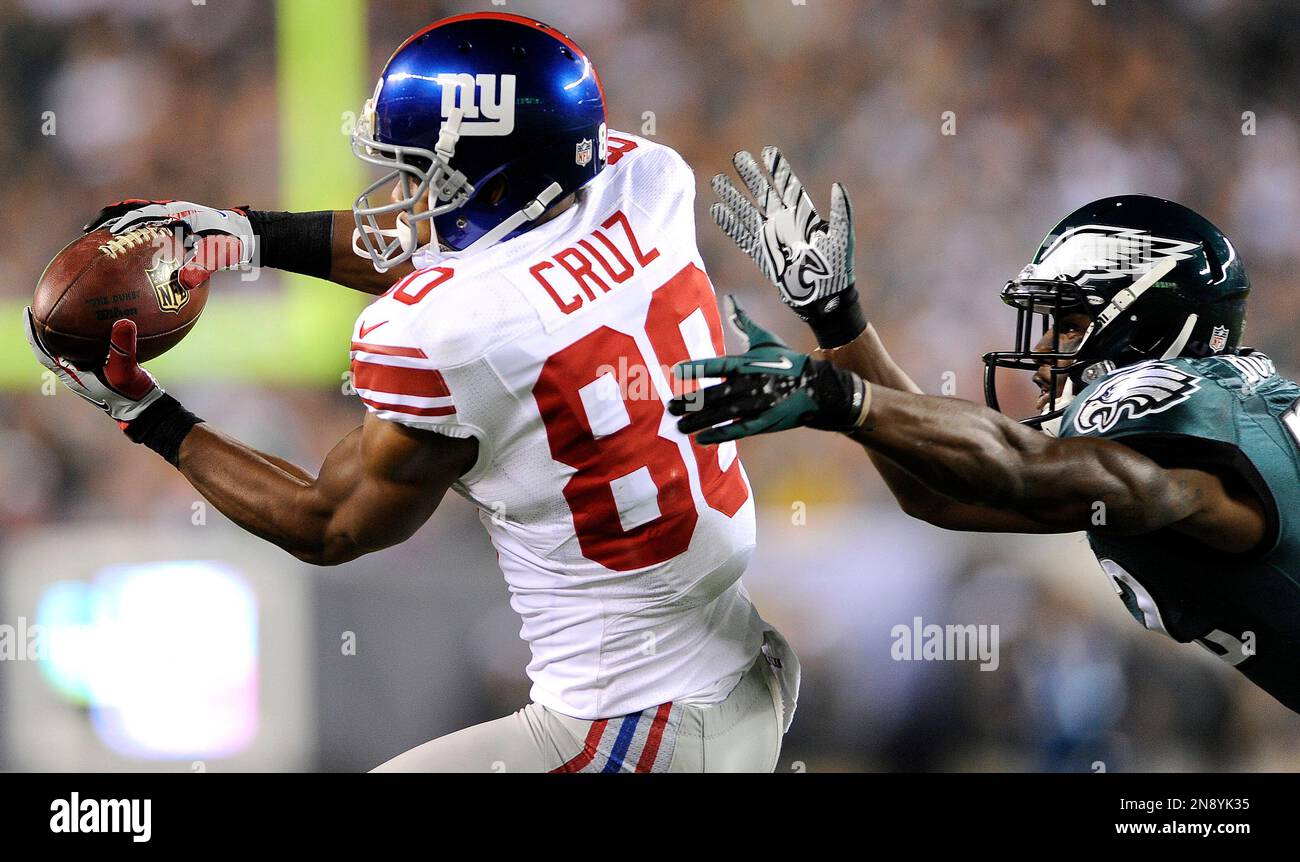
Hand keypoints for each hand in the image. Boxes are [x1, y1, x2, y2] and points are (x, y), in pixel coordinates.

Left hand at [24, 308, 163, 425]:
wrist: (142, 408)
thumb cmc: (129, 394)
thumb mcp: (126, 371)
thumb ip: (123, 348)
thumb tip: (124, 321)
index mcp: (71, 374)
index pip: (43, 351)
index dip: (33, 332)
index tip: (29, 312)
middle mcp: (75, 371)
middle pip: (52, 347)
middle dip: (46, 327)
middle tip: (44, 305)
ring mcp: (87, 371)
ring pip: (69, 347)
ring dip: (65, 331)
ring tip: (67, 309)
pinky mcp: (100, 368)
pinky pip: (87, 348)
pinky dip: (87, 334)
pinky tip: (97, 321)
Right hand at [84, 199, 254, 290]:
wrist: (248, 236)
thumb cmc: (234, 244)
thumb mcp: (220, 256)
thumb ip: (203, 267)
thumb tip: (186, 283)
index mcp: (179, 213)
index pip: (143, 213)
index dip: (123, 222)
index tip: (106, 233)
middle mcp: (173, 211)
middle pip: (134, 209)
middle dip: (111, 218)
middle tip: (89, 231)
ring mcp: (174, 217)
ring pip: (140, 215)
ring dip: (120, 223)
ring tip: (101, 238)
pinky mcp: (177, 226)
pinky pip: (150, 227)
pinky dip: (135, 234)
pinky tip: (126, 253)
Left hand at [667, 297, 869, 443]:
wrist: (818, 387)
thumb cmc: (788, 361)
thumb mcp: (765, 339)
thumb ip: (743, 322)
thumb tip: (729, 299)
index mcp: (747, 364)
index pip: (716, 365)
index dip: (695, 368)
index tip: (675, 371)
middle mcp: (749, 385)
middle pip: (713, 395)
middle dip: (690, 402)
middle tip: (669, 407)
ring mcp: (757, 406)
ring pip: (722, 415)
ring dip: (698, 421)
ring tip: (678, 426)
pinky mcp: (764, 423)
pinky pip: (738, 430)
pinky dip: (720, 435)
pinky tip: (702, 440)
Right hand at [710, 147, 854, 309]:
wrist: (824, 299)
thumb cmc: (838, 269)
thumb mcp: (844, 238)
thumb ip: (842, 211)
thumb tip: (838, 185)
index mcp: (804, 217)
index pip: (788, 187)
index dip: (777, 170)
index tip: (766, 152)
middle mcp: (785, 225)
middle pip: (764, 195)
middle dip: (751, 177)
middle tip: (738, 157)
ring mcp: (772, 239)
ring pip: (748, 213)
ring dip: (734, 197)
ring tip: (718, 181)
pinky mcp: (762, 256)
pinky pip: (742, 237)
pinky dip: (729, 225)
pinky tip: (717, 210)